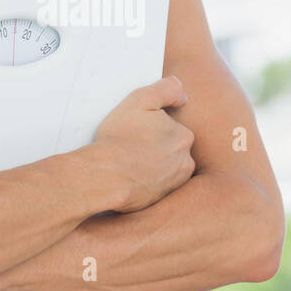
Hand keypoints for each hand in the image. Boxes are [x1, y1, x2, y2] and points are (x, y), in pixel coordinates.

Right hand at [92, 74, 194, 213]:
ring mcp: (175, 183)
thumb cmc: (119, 139)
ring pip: (164, 168)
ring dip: (151, 164)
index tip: (136, 131)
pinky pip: (157, 186)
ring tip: (128, 162)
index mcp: (184, 137)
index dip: (151, 127)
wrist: (104, 178)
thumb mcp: (140, 100)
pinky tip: (129, 177)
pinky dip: (147, 181)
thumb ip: (167, 90)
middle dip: (153, 147)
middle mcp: (185, 162)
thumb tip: (183, 95)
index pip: (171, 127)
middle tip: (130, 146)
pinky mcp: (162, 200)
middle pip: (169, 148)